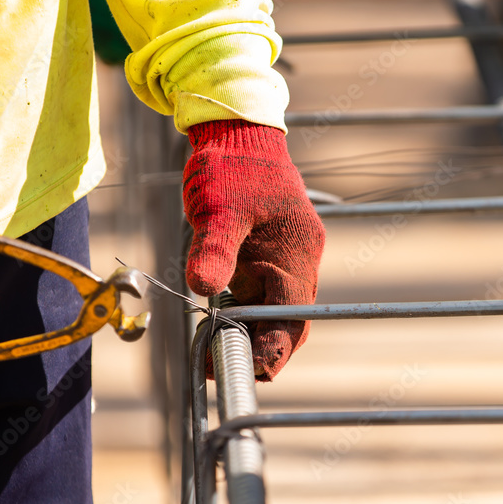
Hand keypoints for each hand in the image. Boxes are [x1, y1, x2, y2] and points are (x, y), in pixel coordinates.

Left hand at [183, 119, 324, 380]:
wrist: (235, 132)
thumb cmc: (231, 165)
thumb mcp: (217, 208)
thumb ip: (213, 248)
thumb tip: (203, 288)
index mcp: (297, 251)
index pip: (293, 317)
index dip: (272, 350)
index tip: (243, 372)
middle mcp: (299, 259)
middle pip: (286, 320)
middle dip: (257, 348)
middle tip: (217, 366)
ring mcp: (285, 256)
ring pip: (272, 309)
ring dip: (247, 331)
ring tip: (210, 350)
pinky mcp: (268, 253)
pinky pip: (260, 293)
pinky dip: (241, 312)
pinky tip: (215, 321)